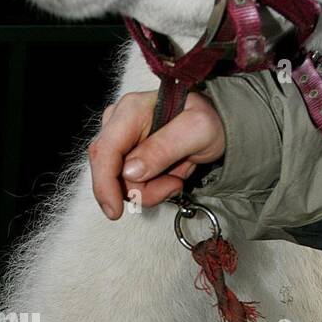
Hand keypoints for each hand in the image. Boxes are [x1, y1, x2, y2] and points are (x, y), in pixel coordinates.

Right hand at [88, 89, 225, 218]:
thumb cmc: (209, 120)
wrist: (216, 124)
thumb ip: (164, 148)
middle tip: (174, 184)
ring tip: (176, 176)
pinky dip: (151, 188)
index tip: (114, 210)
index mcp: (131, 110)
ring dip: (151, 189)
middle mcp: (118, 124)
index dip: (105, 184)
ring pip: (121, 183)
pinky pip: (129, 184)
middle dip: (142, 188)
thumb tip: (130, 171)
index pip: (105, 151)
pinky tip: (169, 175)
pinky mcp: (125, 157)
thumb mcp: (197, 130)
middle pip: (110, 172)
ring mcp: (120, 141)